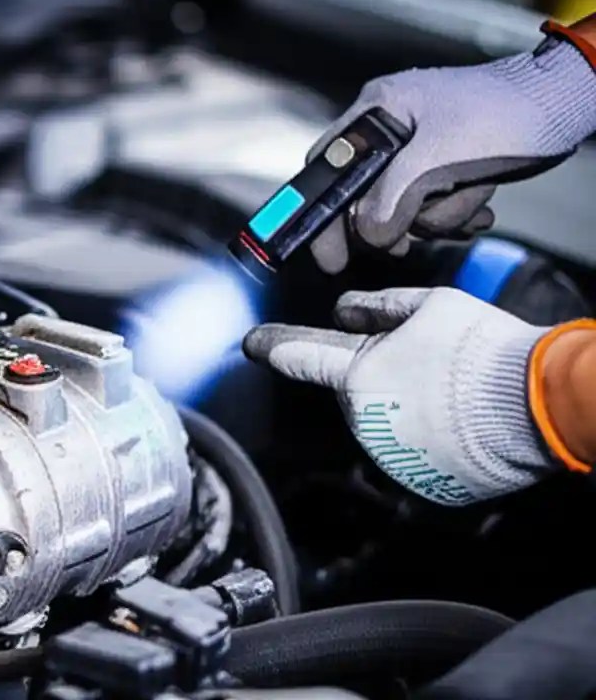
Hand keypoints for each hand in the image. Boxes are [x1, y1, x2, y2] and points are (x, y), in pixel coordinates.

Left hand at [243, 288, 554, 504]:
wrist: (536, 406)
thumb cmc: (483, 351)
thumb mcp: (429, 305)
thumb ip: (376, 308)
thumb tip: (342, 312)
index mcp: (357, 374)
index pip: (300, 356)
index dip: (273, 345)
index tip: (251, 343)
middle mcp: (363, 420)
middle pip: (353, 390)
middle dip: (377, 375)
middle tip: (430, 364)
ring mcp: (388, 455)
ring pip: (381, 421)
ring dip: (403, 407)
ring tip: (451, 392)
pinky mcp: (416, 482)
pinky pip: (409, 453)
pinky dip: (426, 438)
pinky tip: (458, 422)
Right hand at [308, 40, 595, 272]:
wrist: (566, 103)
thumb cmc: (507, 113)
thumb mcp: (442, 155)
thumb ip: (394, 194)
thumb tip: (368, 234)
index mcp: (378, 111)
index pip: (328, 166)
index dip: (321, 212)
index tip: (328, 254)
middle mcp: (391, 130)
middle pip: (364, 196)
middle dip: (394, 221)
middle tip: (404, 244)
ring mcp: (418, 150)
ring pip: (402, 207)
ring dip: (437, 217)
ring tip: (469, 202)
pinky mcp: (444, 166)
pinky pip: (431, 206)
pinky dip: (454, 214)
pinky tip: (480, 207)